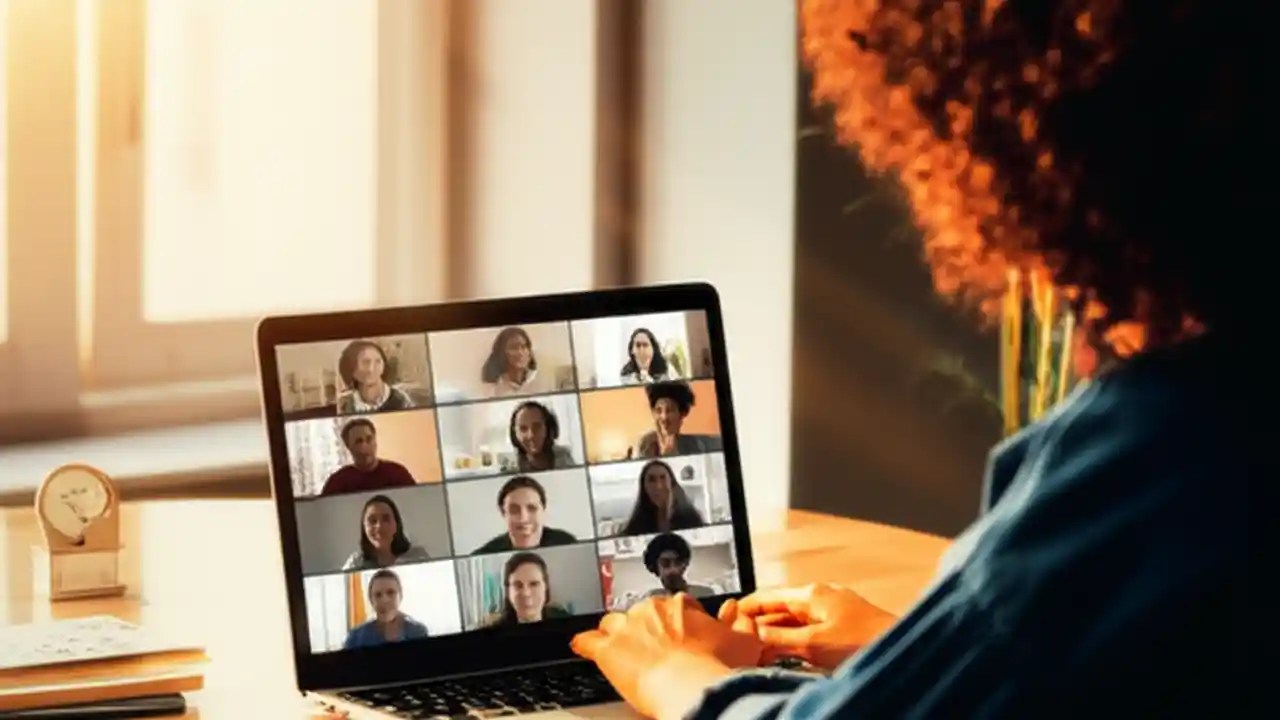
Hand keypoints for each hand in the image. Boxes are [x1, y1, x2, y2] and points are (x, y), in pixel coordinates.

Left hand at [572, 593, 764, 719]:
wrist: (691, 686)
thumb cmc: (717, 668)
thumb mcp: (744, 642)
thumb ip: (741, 624)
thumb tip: (738, 612)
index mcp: (680, 607)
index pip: (675, 605)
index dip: (677, 621)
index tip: (681, 634)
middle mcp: (651, 611)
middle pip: (642, 613)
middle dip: (646, 628)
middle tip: (654, 648)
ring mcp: (627, 628)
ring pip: (614, 623)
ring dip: (617, 634)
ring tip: (621, 647)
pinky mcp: (607, 650)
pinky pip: (588, 641)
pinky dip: (585, 643)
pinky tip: (583, 646)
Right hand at [719, 583, 896, 670]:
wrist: (903, 647)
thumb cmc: (864, 642)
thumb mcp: (812, 644)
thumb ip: (779, 639)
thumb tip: (755, 636)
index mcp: (811, 593)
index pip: (768, 595)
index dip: (746, 607)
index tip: (730, 617)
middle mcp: (822, 596)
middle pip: (781, 608)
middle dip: (761, 624)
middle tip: (743, 640)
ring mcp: (835, 609)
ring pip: (796, 620)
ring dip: (779, 634)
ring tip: (762, 651)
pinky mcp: (845, 624)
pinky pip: (811, 628)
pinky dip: (796, 639)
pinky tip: (792, 654)